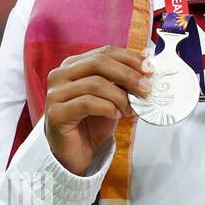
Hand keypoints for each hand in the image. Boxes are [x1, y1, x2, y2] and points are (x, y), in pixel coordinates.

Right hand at [44, 46, 151, 174]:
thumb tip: (147, 64)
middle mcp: (60, 75)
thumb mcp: (113, 95)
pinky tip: (115, 115)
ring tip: (130, 109)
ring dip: (120, 96)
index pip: (105, 52)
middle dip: (128, 75)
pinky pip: (87, 103)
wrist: (78, 152)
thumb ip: (124, 79)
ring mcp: (55, 94)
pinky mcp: (56, 113)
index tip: (149, 69)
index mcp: (74, 65)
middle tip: (146, 88)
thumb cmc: (94, 121)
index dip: (130, 58)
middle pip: (100, 62)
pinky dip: (108, 108)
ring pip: (95, 83)